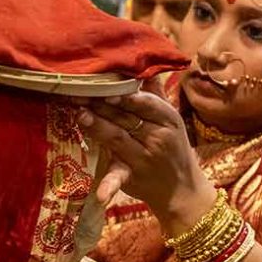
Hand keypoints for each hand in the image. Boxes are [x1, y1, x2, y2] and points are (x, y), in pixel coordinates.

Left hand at [76, 84, 217, 234]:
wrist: (183, 191)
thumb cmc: (172, 147)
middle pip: (126, 117)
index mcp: (168, 119)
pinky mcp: (131, 177)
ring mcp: (144, 158)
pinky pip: (118, 178)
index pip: (145, 103)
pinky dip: (109, 186)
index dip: (125, 94)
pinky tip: (99, 195)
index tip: (105, 82)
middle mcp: (158, 137)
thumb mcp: (169, 120)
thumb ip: (154, 95)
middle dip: (101, 104)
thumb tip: (144, 66)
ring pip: (118, 138)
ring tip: (81, 115)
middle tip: (78, 91)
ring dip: (98, 127)